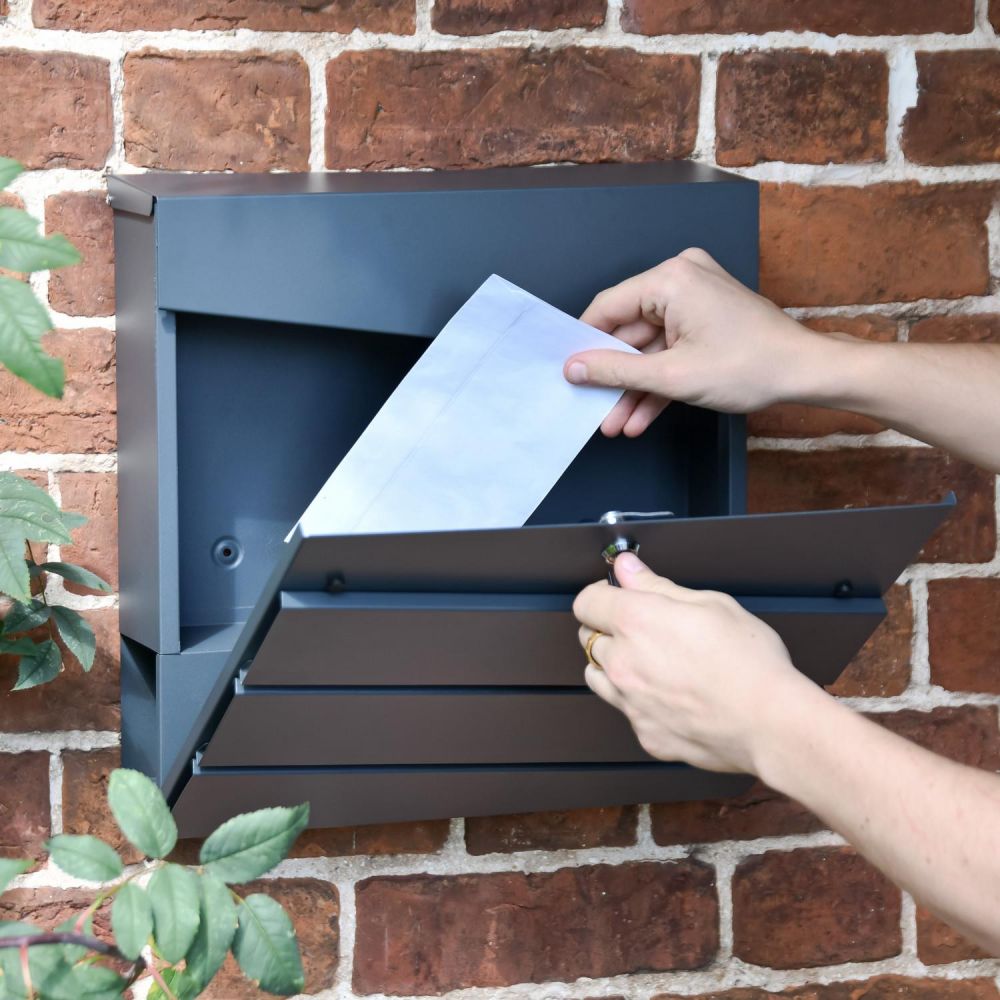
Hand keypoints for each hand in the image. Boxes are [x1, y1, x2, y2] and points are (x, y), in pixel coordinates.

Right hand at [565, 248, 825, 436]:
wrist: (805, 374)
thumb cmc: (752, 365)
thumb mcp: (672, 375)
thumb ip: (616, 371)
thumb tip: (575, 369)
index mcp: (671, 279)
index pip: (608, 307)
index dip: (585, 344)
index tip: (567, 372)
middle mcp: (681, 279)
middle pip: (628, 331)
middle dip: (614, 377)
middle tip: (592, 408)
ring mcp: (694, 300)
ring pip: (649, 348)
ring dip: (634, 388)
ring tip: (615, 423)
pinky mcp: (704, 320)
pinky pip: (670, 350)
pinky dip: (658, 381)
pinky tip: (639, 416)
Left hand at [574, 551, 814, 773]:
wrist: (772, 724)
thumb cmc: (750, 663)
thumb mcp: (710, 604)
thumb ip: (657, 586)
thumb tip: (627, 569)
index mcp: (636, 622)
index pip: (586, 602)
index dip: (600, 594)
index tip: (615, 594)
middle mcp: (623, 663)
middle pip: (588, 638)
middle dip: (607, 628)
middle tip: (642, 627)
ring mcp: (631, 702)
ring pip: (597, 676)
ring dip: (612, 664)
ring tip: (651, 661)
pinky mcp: (645, 734)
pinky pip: (626, 710)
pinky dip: (637, 700)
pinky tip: (668, 694)